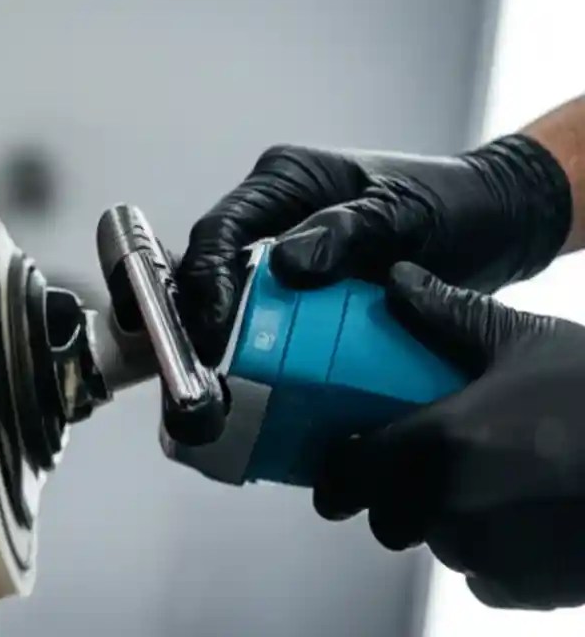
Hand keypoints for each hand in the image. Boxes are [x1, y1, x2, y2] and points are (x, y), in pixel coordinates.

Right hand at [175, 136, 570, 363]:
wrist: (498, 222)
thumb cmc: (456, 204)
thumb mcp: (405, 213)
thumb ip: (346, 230)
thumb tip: (288, 263)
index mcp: (285, 178)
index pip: (222, 227)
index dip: (207, 278)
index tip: (215, 327)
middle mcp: (274, 208)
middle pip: (215, 260)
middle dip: (203, 310)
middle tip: (205, 360)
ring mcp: (286, 244)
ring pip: (234, 288)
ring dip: (227, 328)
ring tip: (220, 373)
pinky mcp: (304, 280)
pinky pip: (267, 308)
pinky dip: (259, 338)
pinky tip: (255, 371)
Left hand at [315, 262, 584, 609]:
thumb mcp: (527, 341)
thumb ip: (448, 315)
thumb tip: (397, 279)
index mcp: (442, 443)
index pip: (349, 470)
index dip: (338, 468)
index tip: (344, 457)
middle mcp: (455, 507)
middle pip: (389, 515)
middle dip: (399, 492)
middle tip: (433, 462)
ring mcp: (492, 554)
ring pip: (437, 542)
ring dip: (449, 519)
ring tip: (498, 479)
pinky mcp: (527, 588)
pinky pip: (482, 574)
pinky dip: (493, 551)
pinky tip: (529, 512)